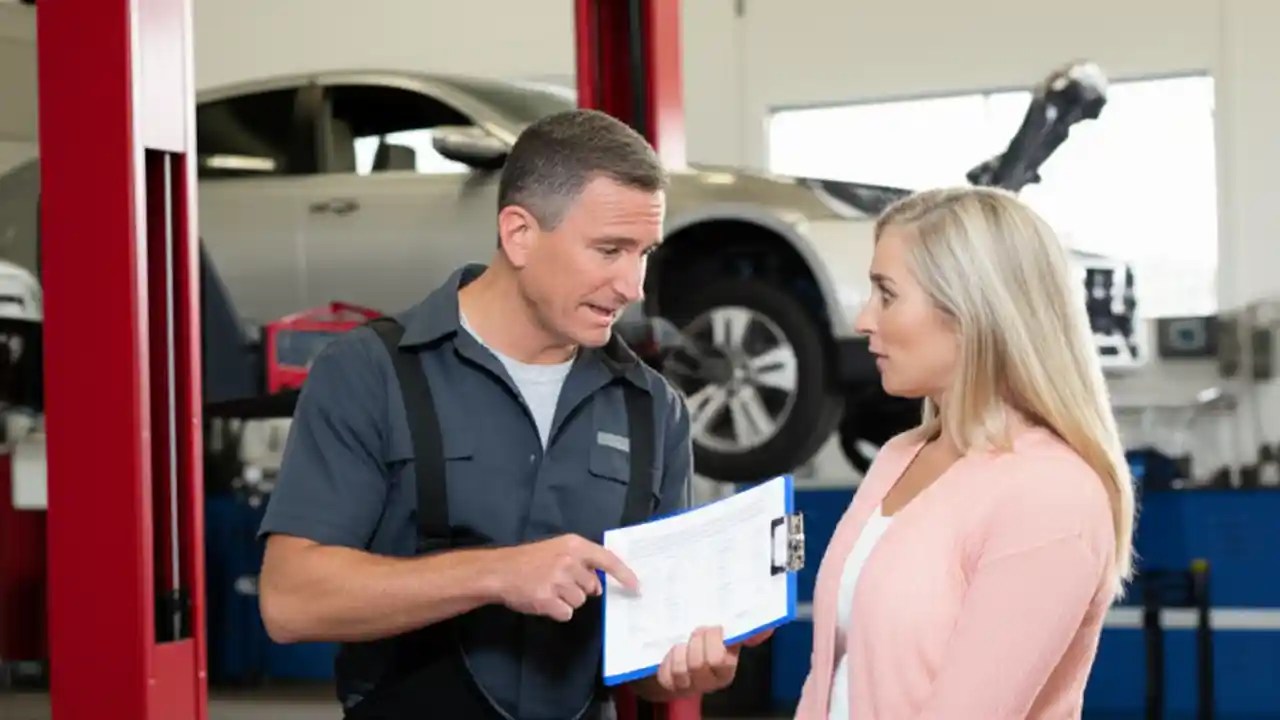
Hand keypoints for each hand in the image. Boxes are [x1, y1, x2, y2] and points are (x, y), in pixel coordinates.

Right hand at [489, 534, 638, 622]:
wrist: (500, 571)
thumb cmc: (530, 560)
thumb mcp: (558, 551)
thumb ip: (581, 564)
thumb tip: (598, 585)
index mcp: (574, 545)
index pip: (607, 559)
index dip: (624, 574)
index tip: (636, 587)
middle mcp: (568, 560)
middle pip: (592, 586)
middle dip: (579, 589)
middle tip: (558, 582)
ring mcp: (557, 580)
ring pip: (579, 601)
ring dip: (566, 600)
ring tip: (548, 589)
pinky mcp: (547, 599)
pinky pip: (566, 613)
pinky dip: (556, 611)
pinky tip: (543, 601)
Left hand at [654, 626, 770, 695]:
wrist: (682, 649)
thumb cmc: (708, 639)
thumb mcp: (728, 632)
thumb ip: (747, 630)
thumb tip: (767, 629)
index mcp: (727, 667)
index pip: (720, 660)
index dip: (713, 640)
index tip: (714, 627)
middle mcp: (711, 680)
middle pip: (698, 664)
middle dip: (696, 641)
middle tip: (698, 630)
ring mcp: (691, 685)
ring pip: (681, 670)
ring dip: (680, 651)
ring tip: (684, 642)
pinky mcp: (673, 687)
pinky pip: (667, 677)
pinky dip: (667, 662)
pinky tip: (672, 654)